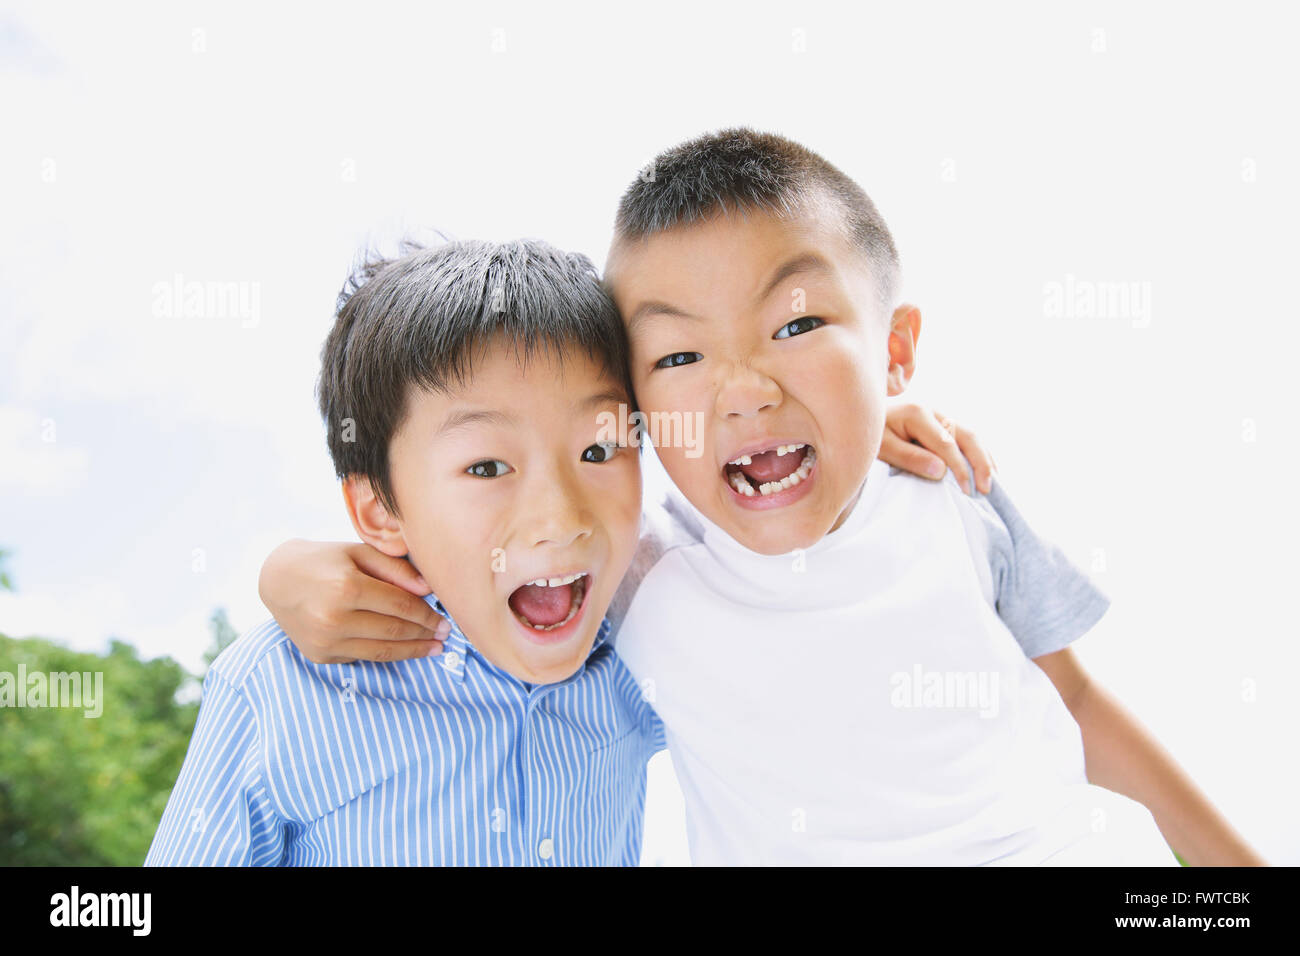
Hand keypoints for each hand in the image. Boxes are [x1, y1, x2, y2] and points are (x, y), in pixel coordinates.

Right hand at [257, 539, 449, 663]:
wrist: (277, 579)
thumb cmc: (324, 560)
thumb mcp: (359, 553)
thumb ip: (395, 569)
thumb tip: (430, 589)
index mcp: (346, 588)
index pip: (399, 605)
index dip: (426, 614)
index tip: (446, 619)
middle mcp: (334, 618)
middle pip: (393, 631)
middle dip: (424, 634)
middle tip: (445, 634)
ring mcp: (325, 641)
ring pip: (381, 651)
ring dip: (412, 651)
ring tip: (433, 647)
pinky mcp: (320, 656)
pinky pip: (362, 657)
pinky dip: (387, 653)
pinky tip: (404, 649)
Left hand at [879, 402, 995, 494]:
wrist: (860, 418)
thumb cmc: (870, 436)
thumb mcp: (883, 448)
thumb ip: (909, 458)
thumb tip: (941, 470)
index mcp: (917, 413)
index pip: (947, 444)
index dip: (959, 468)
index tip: (965, 491)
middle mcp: (933, 410)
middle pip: (967, 435)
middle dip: (980, 463)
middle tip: (985, 489)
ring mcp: (939, 415)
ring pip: (971, 435)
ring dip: (984, 458)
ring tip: (991, 483)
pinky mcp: (941, 422)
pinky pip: (966, 436)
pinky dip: (979, 453)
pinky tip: (987, 469)